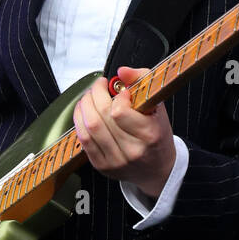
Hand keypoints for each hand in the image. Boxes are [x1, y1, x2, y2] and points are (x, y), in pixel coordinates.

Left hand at [73, 65, 176, 199]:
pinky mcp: (102, 165)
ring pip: (89, 127)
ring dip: (84, 105)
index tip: (121, 91)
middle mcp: (132, 150)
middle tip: (99, 86)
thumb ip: (142, 80)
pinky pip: (83, 140)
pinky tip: (84, 111)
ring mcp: (115, 160)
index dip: (117, 96)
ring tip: (90, 96)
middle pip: (101, 118)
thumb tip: (122, 71)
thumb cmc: (157, 134)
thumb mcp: (157, 105)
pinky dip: (80, 121)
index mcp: (150, 135)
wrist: (158, 168)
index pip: (120, 112)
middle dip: (95, 94)